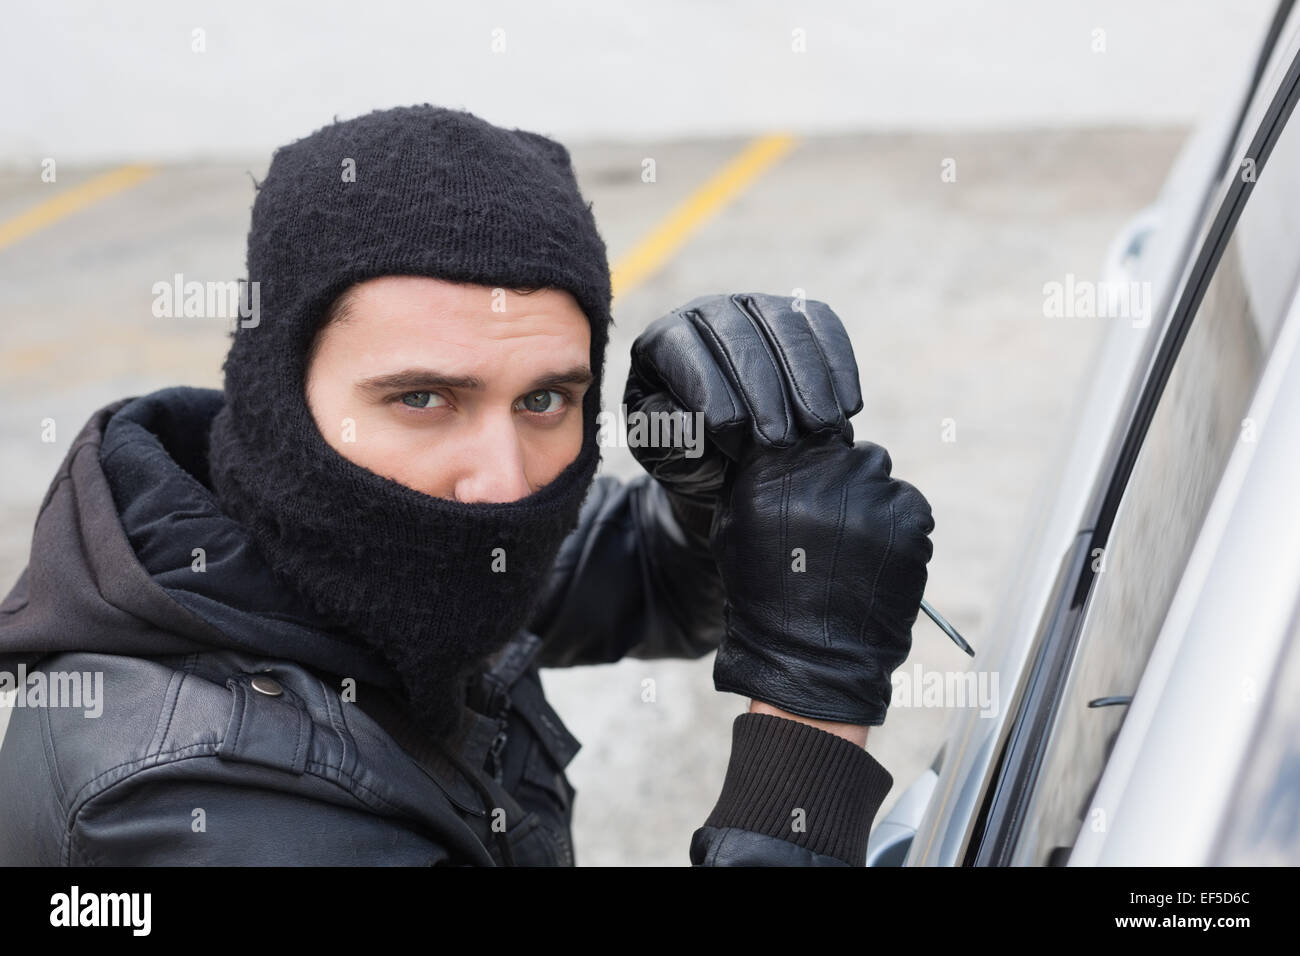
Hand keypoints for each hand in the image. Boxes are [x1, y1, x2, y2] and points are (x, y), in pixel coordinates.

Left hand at [623, 293, 863, 534]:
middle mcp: (707, 313)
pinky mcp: (797, 314)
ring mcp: (754, 308)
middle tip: (779, 439)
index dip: (702, 382)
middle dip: (762, 388)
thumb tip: (686, 418)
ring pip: (783, 325)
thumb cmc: (686, 451)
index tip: (727, 425)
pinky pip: (822, 325)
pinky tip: (848, 406)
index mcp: (662, 341)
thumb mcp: (662, 452)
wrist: (725, 456)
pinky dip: (838, 365)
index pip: (678, 345)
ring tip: (820, 427)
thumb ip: (664, 434)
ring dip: (806, 378)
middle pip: (735, 333)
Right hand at [710, 436, 934, 725]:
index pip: (808, 437)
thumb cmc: (763, 596)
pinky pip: (910, 506)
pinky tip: (878, 562)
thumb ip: (756, 477)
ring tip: (858, 552)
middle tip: (838, 528)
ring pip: (883, 478)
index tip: (814, 496)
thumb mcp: (733, 528)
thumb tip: (782, 444)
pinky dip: (901, 528)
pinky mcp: (907, 519)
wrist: (807, 659)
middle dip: (848, 483)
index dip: (815, 466)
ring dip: (875, 505)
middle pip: (851, 454)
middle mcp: (823, 472)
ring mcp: (869, 494)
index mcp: (773, 469)